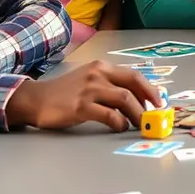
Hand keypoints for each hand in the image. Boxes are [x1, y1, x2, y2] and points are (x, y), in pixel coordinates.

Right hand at [5, 60, 161, 131]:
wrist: (36, 99)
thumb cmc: (64, 92)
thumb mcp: (88, 80)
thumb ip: (109, 84)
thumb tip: (135, 98)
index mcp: (101, 66)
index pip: (133, 75)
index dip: (149, 88)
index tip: (158, 100)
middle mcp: (97, 74)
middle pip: (132, 85)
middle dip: (148, 100)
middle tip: (155, 114)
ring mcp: (89, 90)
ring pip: (124, 99)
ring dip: (137, 114)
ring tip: (140, 124)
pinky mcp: (81, 106)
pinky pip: (109, 115)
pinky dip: (119, 122)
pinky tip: (120, 127)